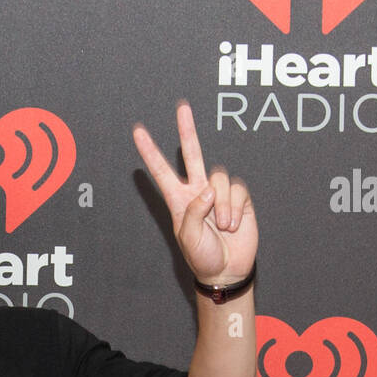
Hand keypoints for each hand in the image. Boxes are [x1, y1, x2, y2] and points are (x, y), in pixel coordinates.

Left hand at [133, 103, 257, 285]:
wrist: (227, 270)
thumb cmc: (202, 256)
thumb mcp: (189, 236)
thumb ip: (195, 210)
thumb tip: (208, 188)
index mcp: (179, 199)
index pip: (162, 170)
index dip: (150, 152)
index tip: (138, 132)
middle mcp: (198, 191)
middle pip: (192, 154)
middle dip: (187, 130)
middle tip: (182, 107)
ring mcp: (218, 193)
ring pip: (219, 177)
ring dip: (221, 204)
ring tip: (222, 225)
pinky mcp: (238, 198)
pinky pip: (237, 189)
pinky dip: (234, 207)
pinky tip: (233, 224)